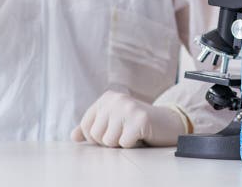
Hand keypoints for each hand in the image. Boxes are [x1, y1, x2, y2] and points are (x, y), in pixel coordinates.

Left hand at [71, 90, 186, 147]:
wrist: (168, 122)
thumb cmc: (137, 123)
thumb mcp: (113, 121)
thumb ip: (93, 126)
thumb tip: (73, 136)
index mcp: (106, 98)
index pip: (85, 126)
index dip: (95, 137)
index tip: (110, 133)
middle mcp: (115, 99)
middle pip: (96, 135)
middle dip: (109, 141)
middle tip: (124, 133)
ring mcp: (127, 108)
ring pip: (108, 141)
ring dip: (121, 143)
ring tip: (132, 133)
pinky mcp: (139, 119)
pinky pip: (124, 143)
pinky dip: (132, 144)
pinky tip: (141, 135)